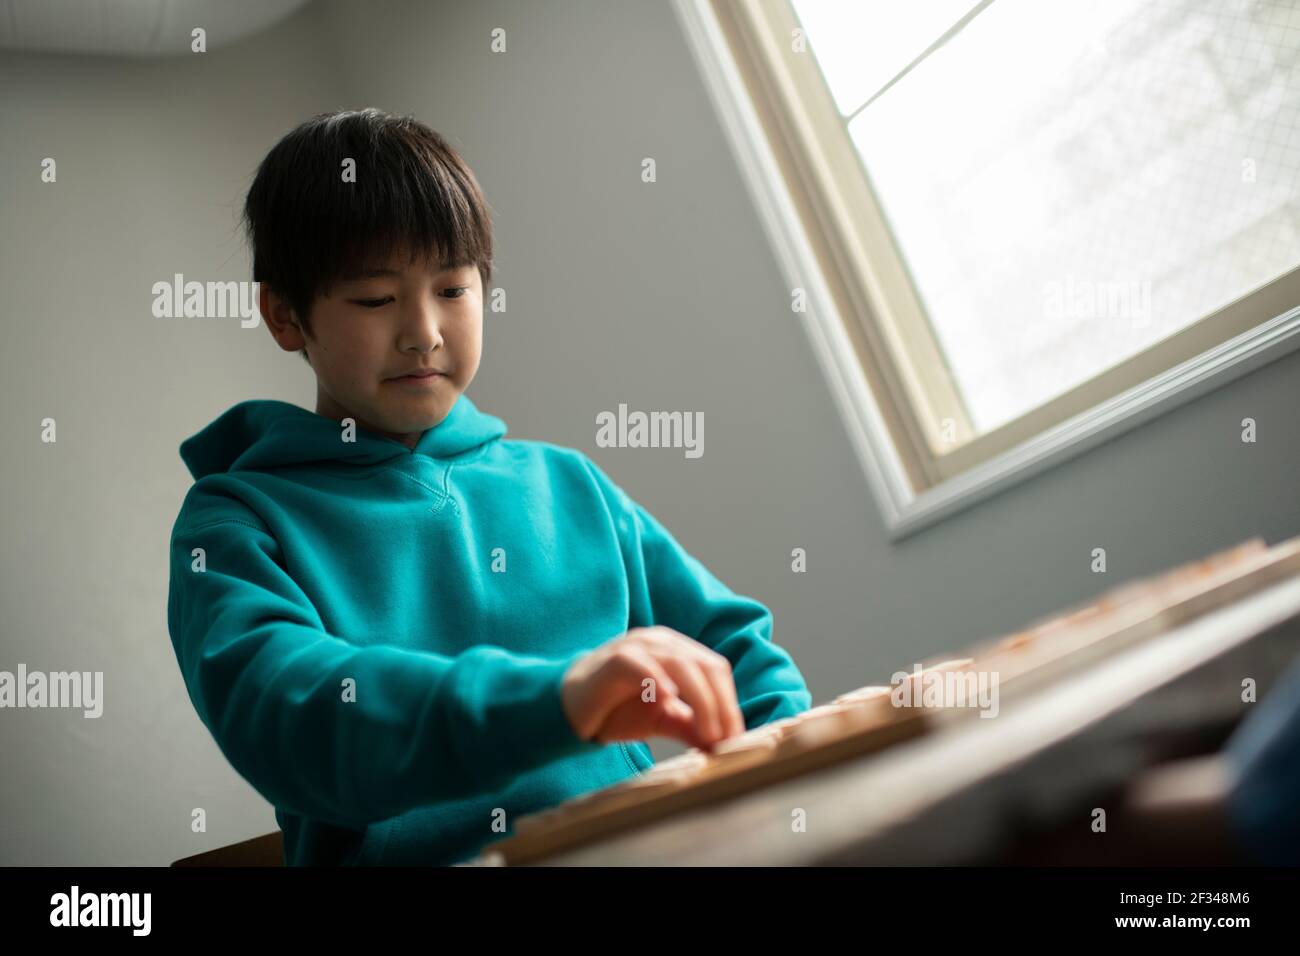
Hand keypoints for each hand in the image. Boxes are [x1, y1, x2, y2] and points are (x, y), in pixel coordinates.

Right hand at [561, 626, 745, 750]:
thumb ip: (692, 726)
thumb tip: (726, 745)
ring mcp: (638, 646)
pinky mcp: (615, 658)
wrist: (569, 708)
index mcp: (678, 651)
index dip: (730, 704)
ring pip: (682, 664)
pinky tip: (669, 699)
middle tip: (726, 740)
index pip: (716, 670)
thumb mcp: (663, 719)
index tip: (736, 739)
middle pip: (706, 666)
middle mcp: (662, 642)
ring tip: (708, 732)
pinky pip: (641, 663)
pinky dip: (658, 679)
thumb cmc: (617, 709)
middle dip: (722, 705)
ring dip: (701, 699)